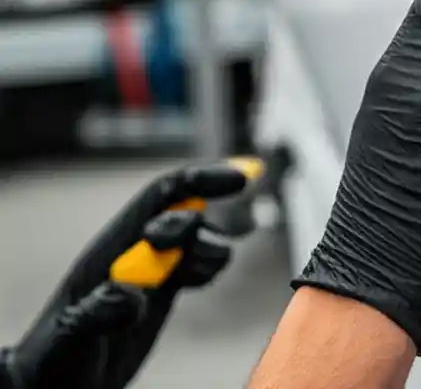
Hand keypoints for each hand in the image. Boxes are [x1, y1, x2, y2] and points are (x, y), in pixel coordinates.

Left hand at [0, 161, 256, 388]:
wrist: (57, 386)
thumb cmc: (54, 363)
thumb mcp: (71, 340)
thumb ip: (98, 313)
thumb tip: (129, 292)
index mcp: (110, 250)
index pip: (160, 199)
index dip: (200, 182)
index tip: (238, 180)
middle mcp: (133, 253)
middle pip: (184, 214)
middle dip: (199, 229)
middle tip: (188, 271)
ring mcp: (149, 272)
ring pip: (197, 240)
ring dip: (210, 253)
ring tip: (192, 282)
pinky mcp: (160, 293)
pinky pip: (197, 265)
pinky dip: (210, 268)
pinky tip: (199, 283)